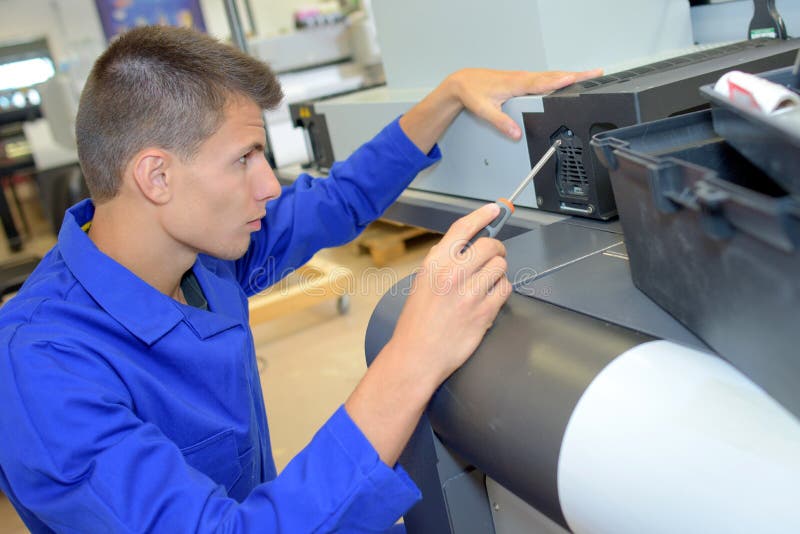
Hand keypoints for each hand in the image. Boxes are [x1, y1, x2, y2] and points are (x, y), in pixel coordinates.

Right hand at [388, 203, 512, 386]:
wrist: (417, 356)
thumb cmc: (417, 322)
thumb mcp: (421, 282)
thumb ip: (440, 262)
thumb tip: (461, 245)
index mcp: (435, 264)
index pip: (463, 228)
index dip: (483, 215)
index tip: (495, 209)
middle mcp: (453, 274)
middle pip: (490, 246)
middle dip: (496, 250)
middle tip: (493, 258)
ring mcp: (470, 293)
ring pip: (501, 266)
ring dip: (498, 273)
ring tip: (486, 284)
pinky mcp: (484, 312)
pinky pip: (505, 289)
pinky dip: (501, 292)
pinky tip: (489, 299)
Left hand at [400, 67, 601, 152]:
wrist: (463, 82)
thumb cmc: (473, 93)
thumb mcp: (484, 110)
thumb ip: (501, 123)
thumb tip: (516, 134)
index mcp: (516, 84)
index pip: (543, 83)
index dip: (559, 82)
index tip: (575, 79)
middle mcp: (523, 79)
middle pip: (554, 76)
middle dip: (576, 75)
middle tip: (596, 73)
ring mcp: (524, 78)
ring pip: (551, 76)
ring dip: (571, 75)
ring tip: (590, 76)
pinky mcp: (522, 80)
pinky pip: (545, 78)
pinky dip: (559, 78)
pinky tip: (566, 81)